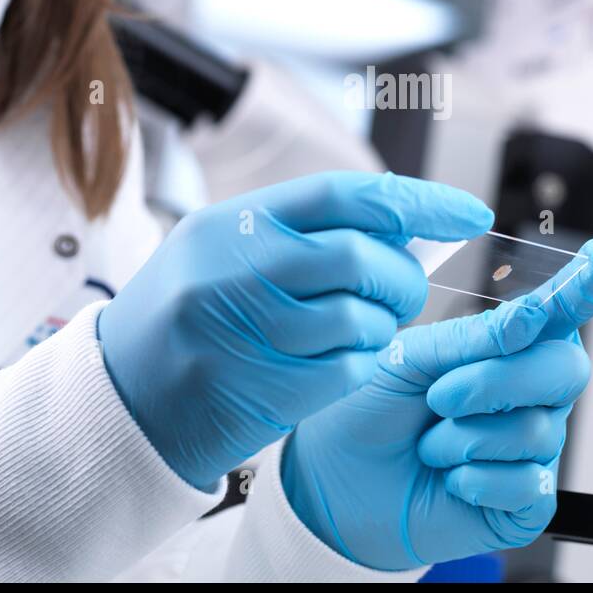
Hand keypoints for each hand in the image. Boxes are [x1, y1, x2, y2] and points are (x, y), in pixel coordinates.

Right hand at [96, 171, 493, 491]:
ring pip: (365, 317)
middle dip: (401, 275)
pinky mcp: (271, 388)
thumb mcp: (229, 248)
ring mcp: (253, 330)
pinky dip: (364, 363)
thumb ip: (307, 233)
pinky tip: (341, 360)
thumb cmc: (188, 314)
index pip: (349, 195)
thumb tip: (404, 225)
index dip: (420, 200)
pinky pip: (353, 367)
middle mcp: (242, 268)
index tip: (469, 213)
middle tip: (400, 289)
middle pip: (364, 257)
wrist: (123, 398)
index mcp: (237, 221)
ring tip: (363, 327)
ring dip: (384, 324)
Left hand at [281, 237, 592, 569]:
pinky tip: (449, 477)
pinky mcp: (526, 500)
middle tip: (441, 396)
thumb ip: (475, 337)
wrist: (336, 483)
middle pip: (566, 370)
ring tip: (431, 442)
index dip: (586, 284)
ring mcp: (533, 448)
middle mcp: (530, 393)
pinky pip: (526, 483)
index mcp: (506, 346)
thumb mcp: (412, 357)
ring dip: (467, 437)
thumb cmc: (371, 411)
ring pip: (538, 431)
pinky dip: (473, 479)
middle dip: (497, 381)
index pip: (560, 311)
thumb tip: (532, 314)